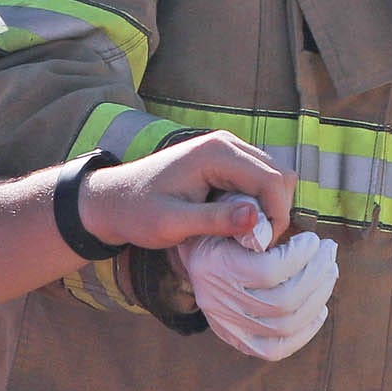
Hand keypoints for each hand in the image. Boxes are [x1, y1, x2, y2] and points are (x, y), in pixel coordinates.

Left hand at [77, 131, 297, 253]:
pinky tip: (235, 224)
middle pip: (279, 176)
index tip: (260, 246)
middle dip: (275, 212)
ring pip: (273, 178)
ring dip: (267, 209)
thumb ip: (214, 221)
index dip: (276, 215)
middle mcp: (227, 144)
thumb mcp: (172, 223)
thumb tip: (256, 219)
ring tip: (243, 236)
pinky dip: (257, 204)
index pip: (272, 180)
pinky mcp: (226, 162)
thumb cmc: (136, 213)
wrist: (112, 200)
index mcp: (217, 153)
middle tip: (253, 244)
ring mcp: (227, 150)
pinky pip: (258, 181)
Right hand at [180, 209, 339, 361]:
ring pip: (285, 326)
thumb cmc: (222, 223)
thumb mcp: (228, 208)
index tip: (313, 240)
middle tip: (329, 253)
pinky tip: (319, 308)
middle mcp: (217, 300)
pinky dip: (305, 331)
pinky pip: (275, 349)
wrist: (194, 250)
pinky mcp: (236, 338)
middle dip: (317, 276)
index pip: (268, 272)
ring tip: (329, 272)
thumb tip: (271, 213)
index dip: (300, 257)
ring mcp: (226, 324)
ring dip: (317, 298)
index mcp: (213, 264)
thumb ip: (248, 212)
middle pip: (283, 303)